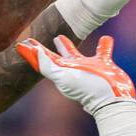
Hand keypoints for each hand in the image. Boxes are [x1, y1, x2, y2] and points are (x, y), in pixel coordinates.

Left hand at [16, 35, 135, 115]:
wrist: (111, 98)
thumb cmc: (86, 88)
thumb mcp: (63, 77)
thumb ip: (48, 66)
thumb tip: (37, 52)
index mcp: (62, 72)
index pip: (44, 60)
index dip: (34, 52)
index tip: (24, 43)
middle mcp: (73, 70)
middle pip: (57, 57)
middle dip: (47, 50)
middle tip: (36, 40)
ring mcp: (88, 68)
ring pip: (75, 54)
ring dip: (67, 46)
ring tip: (60, 36)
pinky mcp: (104, 66)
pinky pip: (102, 52)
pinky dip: (104, 45)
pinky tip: (106, 38)